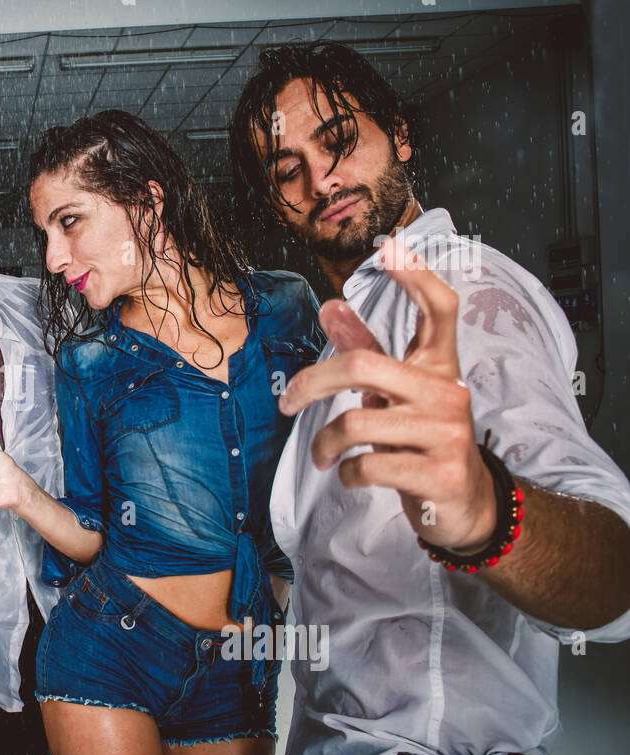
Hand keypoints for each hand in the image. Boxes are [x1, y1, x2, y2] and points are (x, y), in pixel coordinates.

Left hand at [278, 238, 496, 551]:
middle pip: (363, 366)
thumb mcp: (398, 394)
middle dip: (311, 384)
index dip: (417, 277)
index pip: (440, 309)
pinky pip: (365, 466)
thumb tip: (331, 305)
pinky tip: (354, 476)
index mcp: (439, 366)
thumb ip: (367, 350)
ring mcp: (447, 433)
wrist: (467, 507)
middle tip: (287, 402)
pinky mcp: (438, 474)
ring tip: (325, 455)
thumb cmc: (424, 441)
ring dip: (325, 444)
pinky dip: (347, 474)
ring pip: (355, 424)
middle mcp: (448, 391)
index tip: (390, 248)